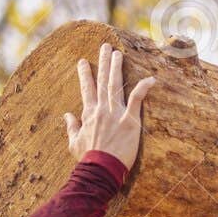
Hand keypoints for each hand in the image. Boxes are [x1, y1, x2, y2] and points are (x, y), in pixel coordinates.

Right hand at [64, 42, 155, 170]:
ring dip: (116, 68)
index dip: (85, 74)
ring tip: (117, 53)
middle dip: (103, 63)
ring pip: (116, 85)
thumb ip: (71, 127)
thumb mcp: (74, 143)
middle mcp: (102, 110)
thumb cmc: (87, 160)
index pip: (87, 89)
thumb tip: (67, 115)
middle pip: (102, 81)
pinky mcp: (130, 121)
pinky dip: (143, 88)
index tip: (83, 62)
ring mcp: (116, 114)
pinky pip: (138, 100)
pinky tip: (151, 78)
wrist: (100, 170)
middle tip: (105, 47)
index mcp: (88, 114)